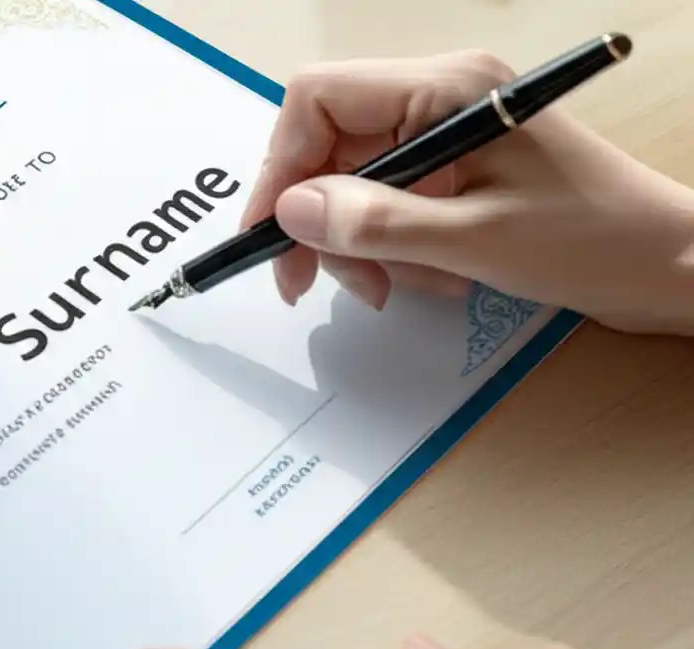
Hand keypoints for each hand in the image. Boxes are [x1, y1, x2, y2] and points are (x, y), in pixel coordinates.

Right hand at [241, 49, 693, 335]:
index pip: (319, 100)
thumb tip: (290, 211)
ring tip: (397, 288)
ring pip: (354, 183)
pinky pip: (390, 205)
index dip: (279, 166)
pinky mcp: (456, 170)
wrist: (670, 266)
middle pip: (330, 146)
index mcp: (446, 87)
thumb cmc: (591, 241)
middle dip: (318, 219)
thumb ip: (375, 224)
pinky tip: (430, 277)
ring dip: (360, 245)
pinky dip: (392, 248)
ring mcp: (447, 134)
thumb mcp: (475, 241)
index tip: (268, 234)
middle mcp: (439, 98)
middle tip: (307, 285)